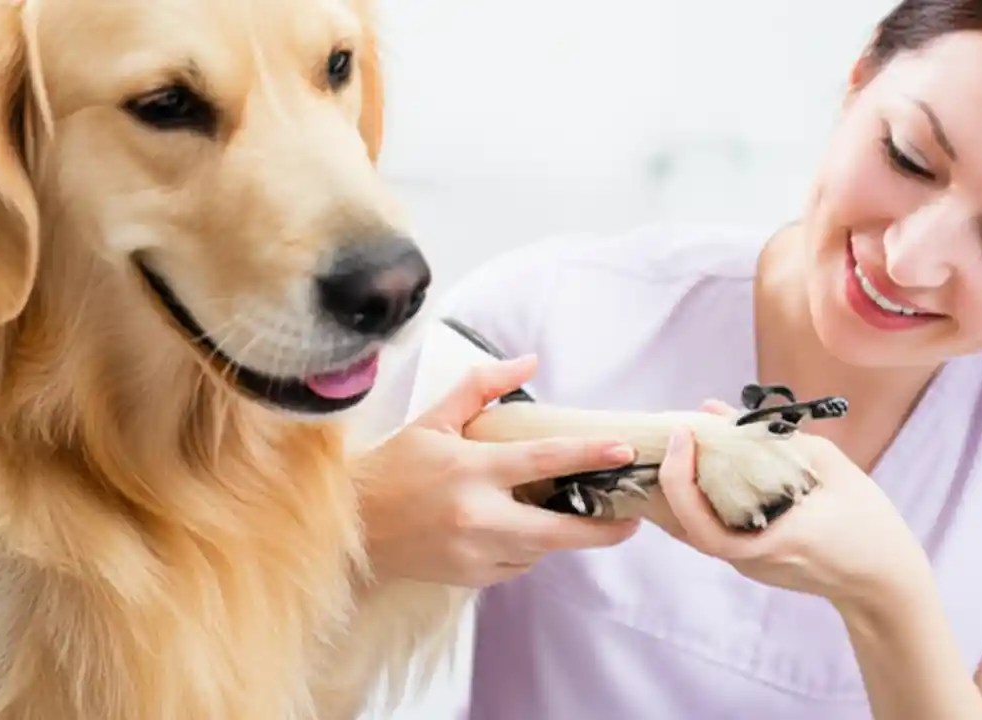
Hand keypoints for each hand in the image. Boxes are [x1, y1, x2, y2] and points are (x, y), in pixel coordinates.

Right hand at [358, 354, 641, 587]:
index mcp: (471, 469)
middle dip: (602, 529)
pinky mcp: (470, 577)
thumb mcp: (434, 419)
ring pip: (540, 549)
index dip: (590, 455)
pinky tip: (520, 530)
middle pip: (558, 530)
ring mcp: (474, 552)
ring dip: (557, 534)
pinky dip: (527, 548)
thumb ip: (482, 387)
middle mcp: (476, 515)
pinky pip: (518, 565)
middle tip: (630, 519)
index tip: (624, 451)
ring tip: (568, 515)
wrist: (351, 526)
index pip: (544, 459)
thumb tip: (529, 360)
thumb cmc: (394, 467)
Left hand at [654, 400, 931, 610]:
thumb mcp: (833, 468)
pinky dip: (696, 498)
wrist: (883, 582)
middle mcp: (751, 560)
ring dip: (677, 488)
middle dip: (667, 477)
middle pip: (684, 527)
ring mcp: (748, 565)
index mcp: (773, 541)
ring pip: (691, 530)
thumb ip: (777, 437)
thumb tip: (716, 411)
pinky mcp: (751, 561)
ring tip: (677, 443)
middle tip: (673, 431)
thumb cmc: (868, 524)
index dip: (681, 478)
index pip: (702, 523)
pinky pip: (709, 530)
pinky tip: (697, 466)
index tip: (684, 433)